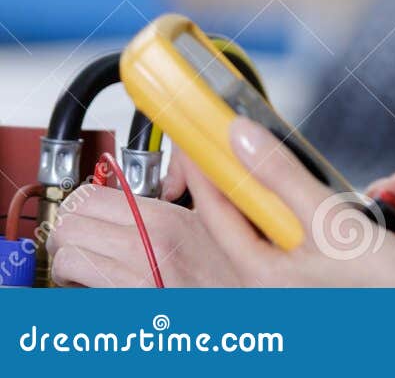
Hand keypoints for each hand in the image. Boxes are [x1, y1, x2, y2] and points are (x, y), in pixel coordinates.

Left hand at [46, 162, 240, 287]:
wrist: (245, 314)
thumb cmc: (228, 278)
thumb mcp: (216, 225)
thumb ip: (194, 190)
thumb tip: (178, 164)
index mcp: (169, 217)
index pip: (92, 193)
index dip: (82, 207)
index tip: (90, 218)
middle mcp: (150, 240)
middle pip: (69, 218)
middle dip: (66, 234)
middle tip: (82, 245)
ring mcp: (138, 271)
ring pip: (65, 251)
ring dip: (67, 262)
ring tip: (85, 270)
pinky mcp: (129, 300)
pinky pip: (76, 284)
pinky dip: (73, 288)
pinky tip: (95, 290)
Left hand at [185, 118, 394, 287]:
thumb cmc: (385, 291)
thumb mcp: (333, 221)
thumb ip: (284, 178)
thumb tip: (243, 138)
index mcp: (258, 274)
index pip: (213, 208)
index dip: (205, 164)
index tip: (201, 132)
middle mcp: (264, 284)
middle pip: (233, 218)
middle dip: (234, 176)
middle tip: (235, 138)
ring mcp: (285, 284)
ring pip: (260, 228)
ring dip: (265, 193)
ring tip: (273, 163)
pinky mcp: (307, 281)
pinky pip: (283, 239)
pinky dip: (287, 212)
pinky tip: (307, 201)